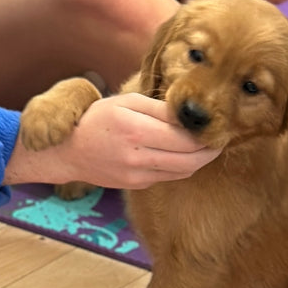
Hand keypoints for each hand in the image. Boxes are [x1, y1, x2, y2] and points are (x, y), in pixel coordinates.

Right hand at [6, 92, 219, 189]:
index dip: (205, 135)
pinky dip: (179, 165)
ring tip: (205, 146)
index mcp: (136, 130)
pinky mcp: (137, 185)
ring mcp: (138, 175)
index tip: (217, 126)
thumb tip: (187, 115)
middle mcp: (138, 156)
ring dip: (198, 161)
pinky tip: (179, 153)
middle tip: (218, 139)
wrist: (68, 151)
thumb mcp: (125, 102)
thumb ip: (158, 109)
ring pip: (182, 171)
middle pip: (190, 160)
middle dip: (209, 151)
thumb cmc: (96, 119)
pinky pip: (168, 176)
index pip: (184, 138)